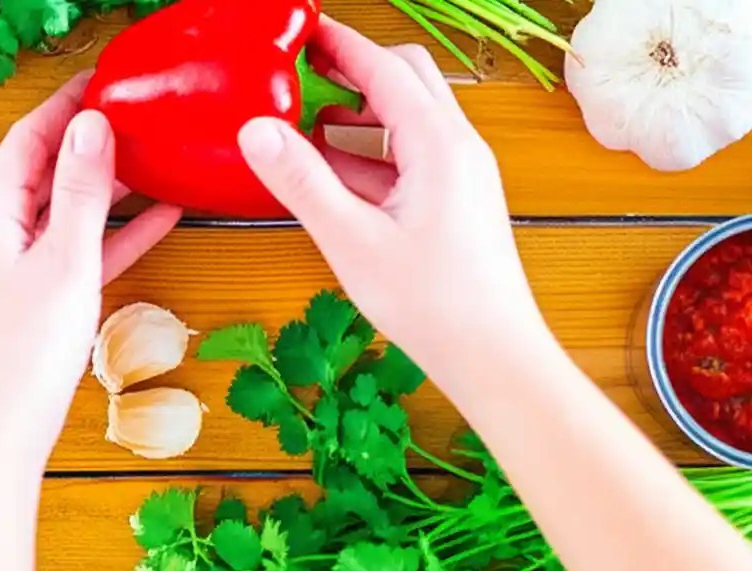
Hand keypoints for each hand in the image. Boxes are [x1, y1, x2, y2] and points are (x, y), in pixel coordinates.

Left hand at [0, 74, 182, 468]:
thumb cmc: (22, 353)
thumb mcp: (64, 261)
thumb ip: (81, 192)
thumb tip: (92, 126)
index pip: (30, 136)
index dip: (69, 104)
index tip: (110, 81)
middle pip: (47, 167)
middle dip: (93, 139)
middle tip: (143, 114)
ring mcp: (17, 265)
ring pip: (69, 209)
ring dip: (111, 183)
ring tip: (159, 155)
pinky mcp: (38, 297)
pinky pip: (81, 249)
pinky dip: (116, 232)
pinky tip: (160, 217)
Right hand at [237, 17, 551, 393]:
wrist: (495, 356)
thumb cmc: (435, 305)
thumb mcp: (353, 241)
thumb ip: (302, 182)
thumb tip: (257, 130)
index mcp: (439, 145)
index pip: (386, 68)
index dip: (341, 44)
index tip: (302, 30)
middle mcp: (458, 149)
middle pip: (407, 80)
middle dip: (355, 68)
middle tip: (304, 69)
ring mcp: (461, 175)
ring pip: (409, 120)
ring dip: (360, 112)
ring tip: (307, 122)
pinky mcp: (456, 202)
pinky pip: (412, 156)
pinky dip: (372, 151)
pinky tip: (336, 174)